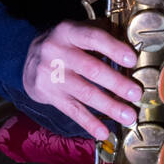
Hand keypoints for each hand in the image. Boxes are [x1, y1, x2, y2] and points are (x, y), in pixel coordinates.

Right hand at [22, 20, 142, 138]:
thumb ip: (102, 34)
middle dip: (116, 83)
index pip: (92, 38)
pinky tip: (103, 131)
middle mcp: (56, 52)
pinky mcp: (50, 96)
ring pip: (84, 93)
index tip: (132, 59)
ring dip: (109, 106)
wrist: (27, 60)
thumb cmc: (64, 44)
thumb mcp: (77, 31)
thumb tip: (133, 46)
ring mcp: (52, 76)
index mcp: (68, 32)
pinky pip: (72, 111)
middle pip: (90, 69)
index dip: (113, 48)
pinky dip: (89, 122)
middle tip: (136, 93)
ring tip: (129, 116)